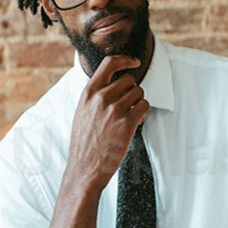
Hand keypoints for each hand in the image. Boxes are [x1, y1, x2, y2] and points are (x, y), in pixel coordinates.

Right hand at [60, 52, 152, 189]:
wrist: (84, 167)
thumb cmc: (84, 142)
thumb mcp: (82, 112)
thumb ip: (96, 96)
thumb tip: (113, 84)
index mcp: (89, 92)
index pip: (109, 63)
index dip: (125, 60)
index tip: (134, 62)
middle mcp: (101, 97)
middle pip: (129, 80)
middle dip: (132, 92)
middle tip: (127, 107)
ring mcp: (114, 109)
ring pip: (139, 93)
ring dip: (138, 104)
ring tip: (128, 118)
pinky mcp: (127, 123)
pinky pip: (144, 107)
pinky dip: (142, 115)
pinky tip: (133, 124)